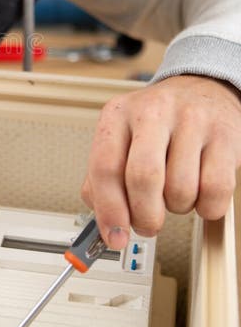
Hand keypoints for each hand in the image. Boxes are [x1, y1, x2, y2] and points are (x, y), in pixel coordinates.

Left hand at [81, 75, 240, 247]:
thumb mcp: (121, 136)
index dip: (109, 211)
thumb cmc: (159, 121)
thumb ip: (102, 176)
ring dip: (177, 208)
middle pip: (142, 179)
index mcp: (117, 114)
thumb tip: (103, 221)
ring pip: (180, 190)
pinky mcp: (224, 136)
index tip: (114, 237)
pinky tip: (200, 193)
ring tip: (175, 193)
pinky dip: (206, 207)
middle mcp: (152, 112)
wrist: (203, 89)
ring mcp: (191, 121)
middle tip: (148, 223)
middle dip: (144, 216)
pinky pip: (215, 191)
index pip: (105, 167)